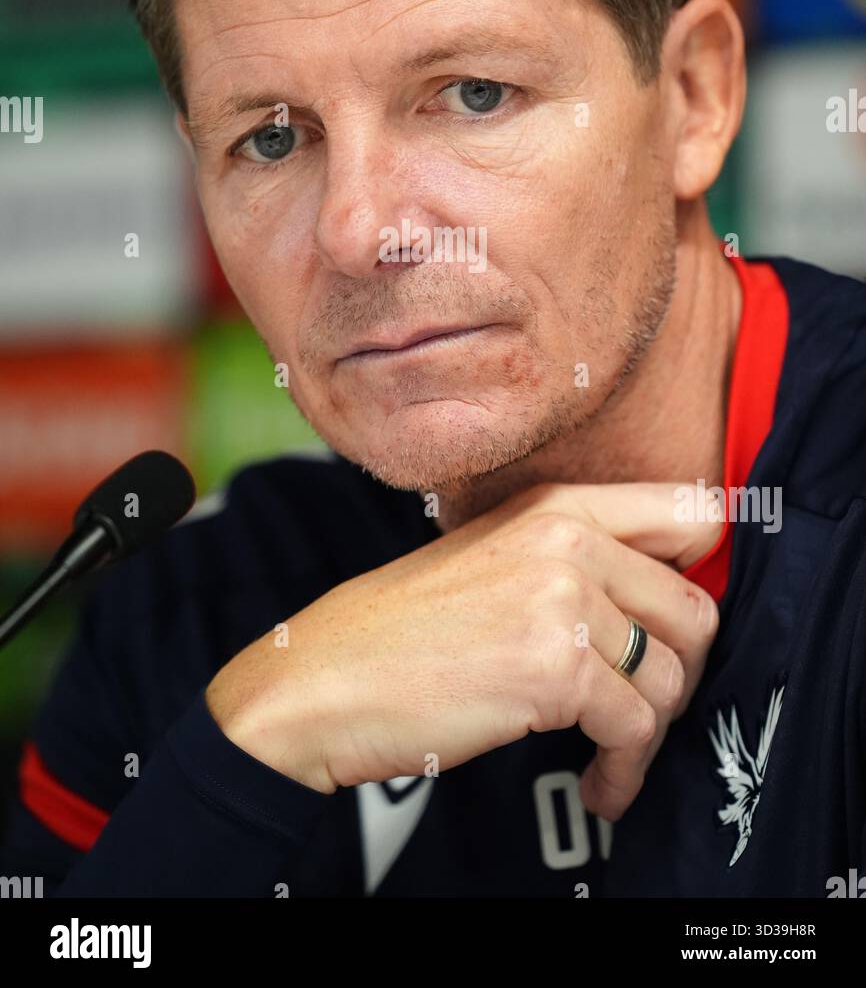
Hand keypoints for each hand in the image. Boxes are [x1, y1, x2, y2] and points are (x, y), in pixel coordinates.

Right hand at [205, 480, 719, 820]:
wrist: (323, 678)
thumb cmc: (402, 630)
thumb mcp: (493, 558)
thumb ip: (574, 560)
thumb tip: (664, 598)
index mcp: (556, 505)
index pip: (688, 513)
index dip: (706, 570)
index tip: (684, 627)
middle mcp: (568, 539)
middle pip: (695, 608)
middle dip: (681, 674)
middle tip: (644, 709)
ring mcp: (562, 598)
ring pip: (671, 678)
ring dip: (649, 734)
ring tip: (611, 757)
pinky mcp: (553, 667)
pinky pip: (635, 729)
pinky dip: (623, 771)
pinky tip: (595, 785)